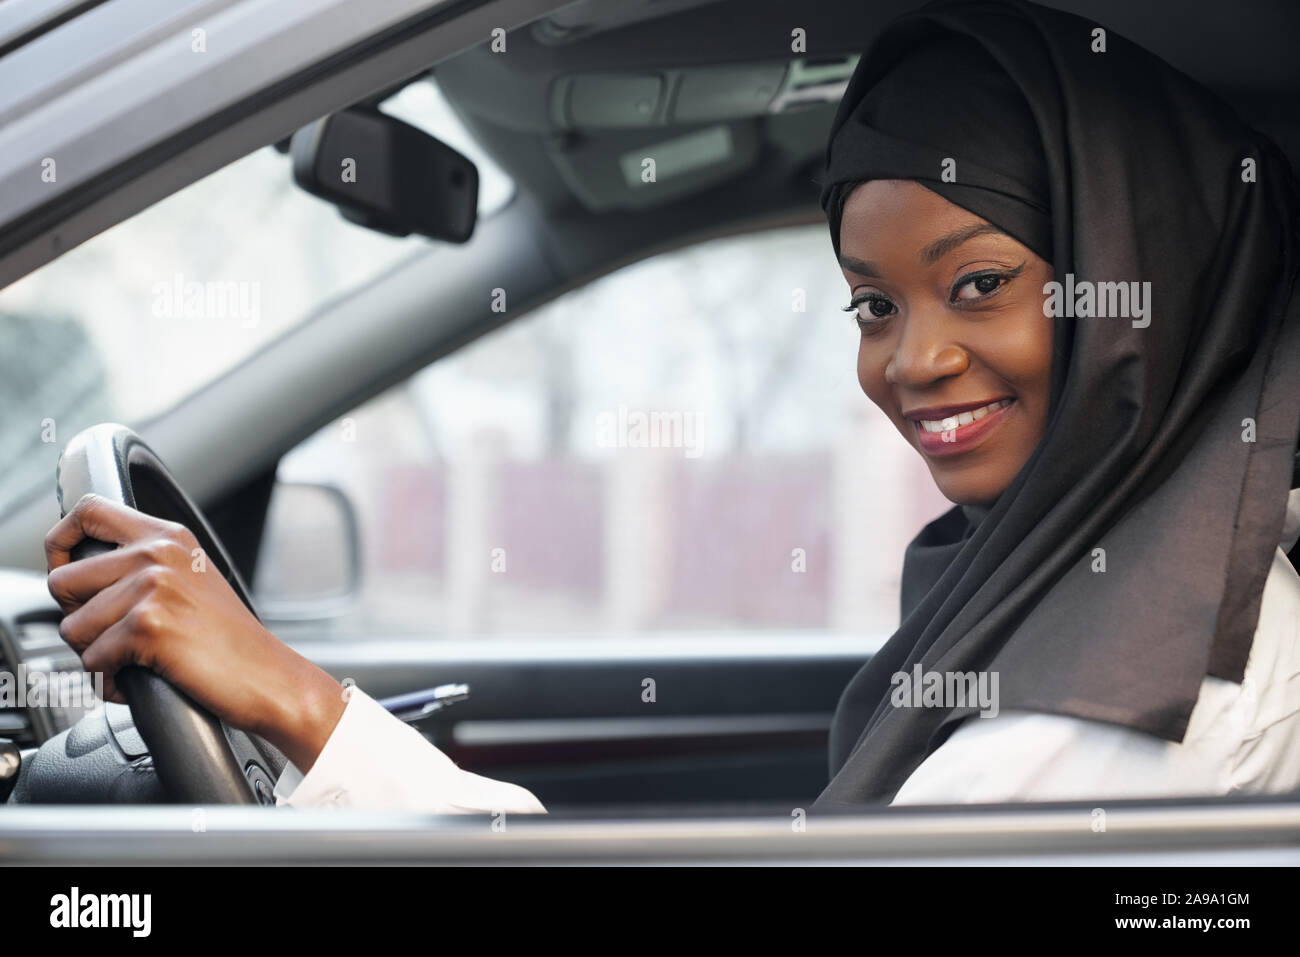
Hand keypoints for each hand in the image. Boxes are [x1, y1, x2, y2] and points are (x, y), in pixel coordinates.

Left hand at [45, 493, 346, 771]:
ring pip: (72, 628)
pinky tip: (144, 676)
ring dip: (95, 654)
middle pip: (62, 580)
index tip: (65, 568)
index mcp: (168, 536)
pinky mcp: (148, 625)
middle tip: (114, 636)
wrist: (268, 676)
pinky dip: (112, 680)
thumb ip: (142, 565)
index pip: (87, 510)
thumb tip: (77, 576)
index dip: (61, 542)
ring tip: (136, 659)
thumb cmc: (230, 640)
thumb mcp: (191, 579)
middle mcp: (158, 553)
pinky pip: (92, 660)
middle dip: (77, 618)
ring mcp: (153, 586)